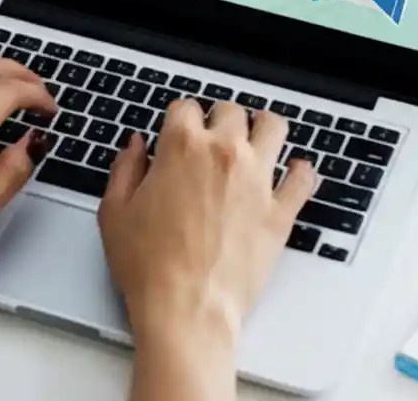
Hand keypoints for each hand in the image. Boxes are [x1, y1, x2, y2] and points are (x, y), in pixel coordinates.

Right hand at [98, 99, 315, 343]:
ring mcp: (258, 180)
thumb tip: (135, 146)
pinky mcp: (280, 210)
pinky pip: (302, 178)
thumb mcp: (115, 213)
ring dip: (264, 128)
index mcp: (182, 148)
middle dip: (220, 118)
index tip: (179, 128)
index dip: (180, 117)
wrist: (187, 309)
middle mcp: (224, 154)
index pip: (185, 107)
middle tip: (216, 134)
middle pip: (231, 111)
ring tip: (258, 136)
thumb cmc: (150, 268)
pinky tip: (293, 171)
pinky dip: (300, 172)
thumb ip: (125, 169)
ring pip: (274, 127)